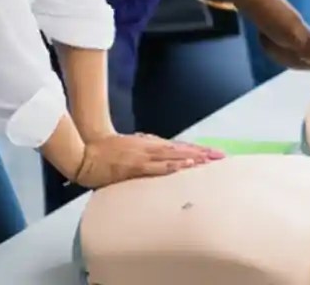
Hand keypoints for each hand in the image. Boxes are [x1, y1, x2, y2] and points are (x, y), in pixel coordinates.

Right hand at [71, 133, 220, 188]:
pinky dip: (173, 166)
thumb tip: (165, 157)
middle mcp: (152, 147)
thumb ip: (149, 152)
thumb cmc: (110, 151)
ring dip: (193, 159)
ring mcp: (144, 155)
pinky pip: (158, 167)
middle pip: (182, 150)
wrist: (88, 151)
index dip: (199, 150)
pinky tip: (186, 166)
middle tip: (222, 157)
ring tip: (210, 161)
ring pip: (174, 156)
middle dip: (203, 154)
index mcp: (152, 144)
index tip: (216, 154)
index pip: (181, 147)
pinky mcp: (136, 165)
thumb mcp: (134, 148)